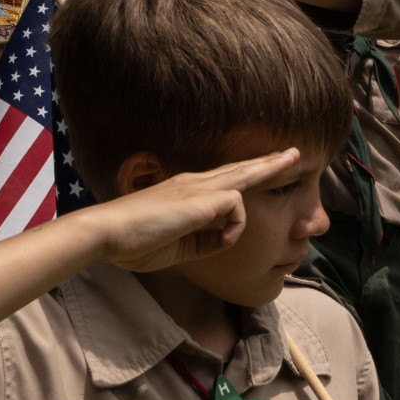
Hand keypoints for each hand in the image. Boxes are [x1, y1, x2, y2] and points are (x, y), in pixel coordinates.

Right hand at [92, 149, 303, 270]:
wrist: (106, 233)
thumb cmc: (133, 242)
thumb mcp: (178, 247)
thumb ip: (203, 242)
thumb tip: (227, 239)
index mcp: (185, 193)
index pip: (223, 181)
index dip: (245, 175)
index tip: (263, 169)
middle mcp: (193, 184)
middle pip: (239, 169)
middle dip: (268, 162)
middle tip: (293, 152)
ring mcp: (197, 188)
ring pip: (244, 174)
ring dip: (269, 169)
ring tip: (293, 158)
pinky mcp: (201, 200)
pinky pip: (236, 208)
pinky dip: (235, 227)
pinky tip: (223, 238)